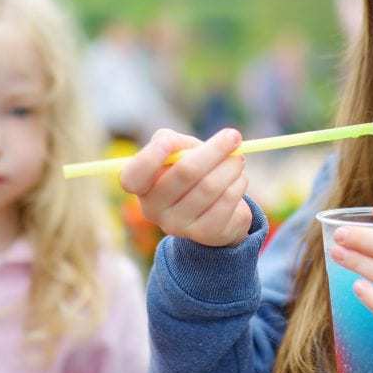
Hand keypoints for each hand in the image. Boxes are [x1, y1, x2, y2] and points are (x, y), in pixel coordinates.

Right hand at [119, 128, 251, 247]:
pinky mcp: (205, 234)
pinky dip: (238, 184)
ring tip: (237, 161)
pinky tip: (238, 181)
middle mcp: (154, 210)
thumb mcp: (177, 152)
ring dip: (231, 167)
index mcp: (142, 187)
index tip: (170, 141)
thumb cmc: (190, 171)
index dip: (150, 157)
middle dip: (215, 150)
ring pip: (211, 186)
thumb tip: (172, 142)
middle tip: (234, 137)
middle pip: (185, 172)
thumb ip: (171, 141)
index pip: (133, 176)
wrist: (213, 209)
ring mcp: (179, 226)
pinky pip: (227, 201)